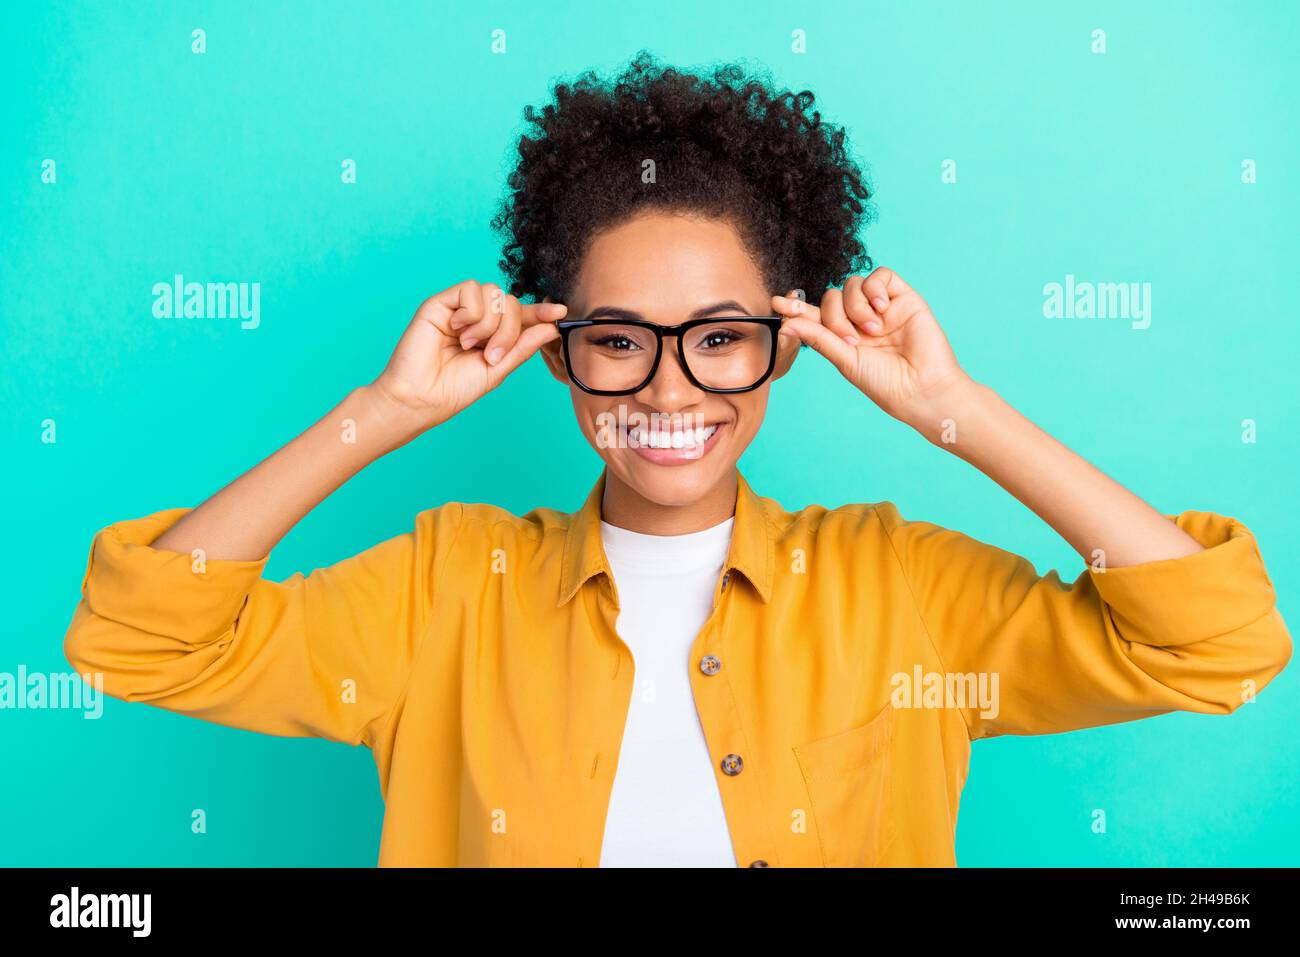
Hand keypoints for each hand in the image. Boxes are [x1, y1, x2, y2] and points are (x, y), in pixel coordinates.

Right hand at [370, 279, 566, 434]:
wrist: (421, 397)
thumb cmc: (454, 389)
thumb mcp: (497, 370)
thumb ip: (522, 347)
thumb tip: (550, 327)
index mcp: (492, 335)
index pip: (521, 316)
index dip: (541, 312)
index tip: (560, 312)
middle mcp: (478, 319)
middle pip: (511, 303)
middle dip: (509, 330)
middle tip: (491, 355)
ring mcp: (460, 309)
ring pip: (494, 294)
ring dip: (489, 323)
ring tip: (469, 344)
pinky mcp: (442, 302)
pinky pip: (471, 289)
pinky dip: (471, 312)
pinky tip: (457, 330)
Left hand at [773, 267, 970, 426]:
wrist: (922, 388)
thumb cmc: (885, 383)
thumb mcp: (845, 360)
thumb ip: (819, 338)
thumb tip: (788, 322)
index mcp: (844, 336)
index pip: (815, 315)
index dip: (796, 307)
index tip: (776, 303)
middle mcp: (860, 319)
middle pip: (832, 296)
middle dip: (834, 316)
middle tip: (850, 339)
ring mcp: (881, 307)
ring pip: (852, 284)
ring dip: (856, 306)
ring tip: (872, 330)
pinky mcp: (903, 297)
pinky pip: (880, 275)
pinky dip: (875, 289)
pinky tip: (881, 309)